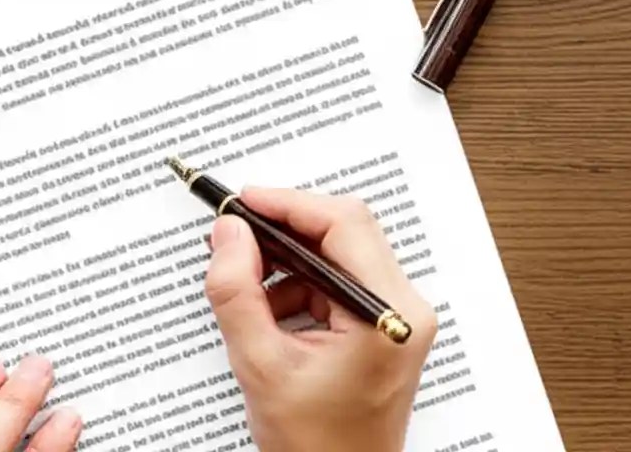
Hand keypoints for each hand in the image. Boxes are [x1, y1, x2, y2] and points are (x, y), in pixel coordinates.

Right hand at [204, 187, 437, 451]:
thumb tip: (228, 235)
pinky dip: (295, 286)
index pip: (342, 224)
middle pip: (342, 231)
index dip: (287, 204)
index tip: (243, 202)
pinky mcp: (379, 324)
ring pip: (334, 254)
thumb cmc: (315, 445)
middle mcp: (402, 308)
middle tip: (235, 236)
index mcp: (386, 314)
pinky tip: (269, 314)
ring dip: (286, 263)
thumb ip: (237, 292)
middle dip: (283, 229)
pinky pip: (333, 281)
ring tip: (249, 293)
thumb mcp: (260, 364)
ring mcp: (394, 316)